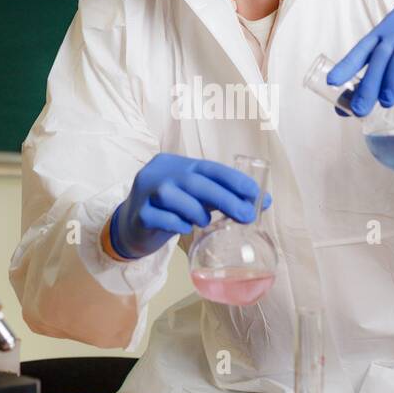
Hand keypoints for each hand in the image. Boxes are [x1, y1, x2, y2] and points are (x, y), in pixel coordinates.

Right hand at [108, 154, 271, 259]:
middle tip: (246, 215)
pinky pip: (160, 217)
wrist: (131, 226)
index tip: (254, 193)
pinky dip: (177, 223)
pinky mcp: (138, 213)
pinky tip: (184, 228)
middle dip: (225, 198)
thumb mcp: (196, 199)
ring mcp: (145, 192)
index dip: (233, 179)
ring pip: (173, 196)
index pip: (208, 167)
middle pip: (194, 181)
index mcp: (176, 164)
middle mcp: (159, 172)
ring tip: (205, 222)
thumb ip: (223, 197)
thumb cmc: (170, 209)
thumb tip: (262, 201)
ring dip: (196, 211)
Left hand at [327, 4, 393, 115]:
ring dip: (392, 80)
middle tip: (361, 110)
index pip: (366, 45)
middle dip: (369, 82)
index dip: (348, 64)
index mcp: (392, 25)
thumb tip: (344, 109)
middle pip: (383, 52)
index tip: (331, 82)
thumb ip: (378, 84)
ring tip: (386, 103)